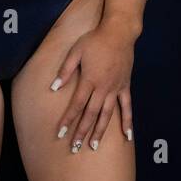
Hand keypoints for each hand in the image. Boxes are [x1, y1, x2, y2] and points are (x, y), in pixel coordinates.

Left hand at [50, 20, 136, 152]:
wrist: (119, 33)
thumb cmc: (95, 40)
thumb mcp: (76, 51)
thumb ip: (65, 71)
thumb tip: (53, 87)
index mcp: (89, 80)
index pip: (76, 105)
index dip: (67, 120)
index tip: (60, 133)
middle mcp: (103, 88)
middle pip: (90, 115)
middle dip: (81, 132)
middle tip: (74, 148)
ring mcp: (115, 89)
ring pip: (106, 115)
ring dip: (99, 131)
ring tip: (93, 146)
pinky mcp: (125, 87)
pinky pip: (127, 108)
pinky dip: (127, 123)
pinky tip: (127, 136)